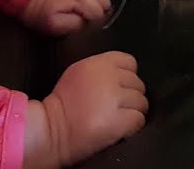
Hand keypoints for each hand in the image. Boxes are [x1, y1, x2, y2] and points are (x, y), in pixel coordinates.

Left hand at [21, 0, 111, 35]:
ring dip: (98, 3)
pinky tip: (87, 1)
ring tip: (86, 11)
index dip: (95, 23)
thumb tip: (92, 22)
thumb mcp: (58, 26)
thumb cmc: (41, 15)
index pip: (98, 12)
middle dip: (98, 13)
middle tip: (86, 19)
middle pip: (104, 1)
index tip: (88, 27)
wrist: (31, 0)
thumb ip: (78, 25)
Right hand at [24, 51, 147, 168]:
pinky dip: (132, 126)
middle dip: (131, 96)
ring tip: (119, 119)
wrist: (51, 129)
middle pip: (138, 84)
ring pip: (142, 102)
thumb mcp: (78, 72)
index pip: (130, 62)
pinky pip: (139, 120)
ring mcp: (114, 99)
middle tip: (118, 107)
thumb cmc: (62, 104)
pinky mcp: (118, 120)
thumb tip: (124, 76)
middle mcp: (108, 78)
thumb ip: (101, 70)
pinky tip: (120, 129)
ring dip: (133, 112)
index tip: (120, 87)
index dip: (128, 76)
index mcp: (98, 63)